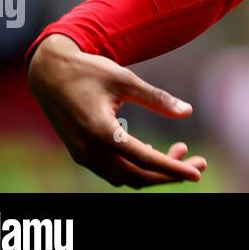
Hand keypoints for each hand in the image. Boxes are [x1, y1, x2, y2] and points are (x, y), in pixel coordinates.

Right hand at [27, 33, 207, 187]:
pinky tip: (151, 152)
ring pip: (124, 178)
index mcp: (101, 131)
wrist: (48, 73)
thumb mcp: (125, 79)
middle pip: (137, 176)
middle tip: (199, 164)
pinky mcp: (80, 153)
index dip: (173, 168)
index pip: (145, 159)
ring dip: (153, 172)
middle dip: (170, 174)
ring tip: (180, 150)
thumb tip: (187, 111)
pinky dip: (135, 168)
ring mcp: (82, 155)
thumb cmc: (89, 71)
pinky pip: (112, 171)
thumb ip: (156, 98)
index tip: (197, 174)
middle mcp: (89, 150)